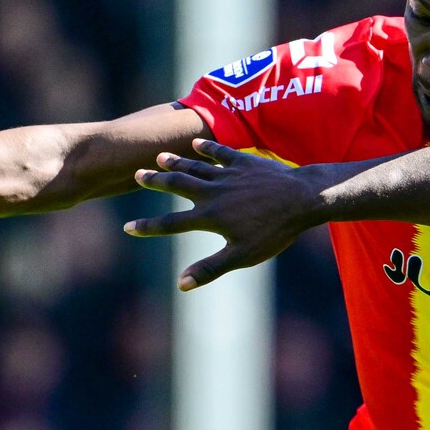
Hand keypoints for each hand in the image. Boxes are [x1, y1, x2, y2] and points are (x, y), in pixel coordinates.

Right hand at [123, 138, 323, 288]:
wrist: (301, 199)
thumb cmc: (274, 232)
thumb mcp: (242, 256)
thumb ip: (210, 269)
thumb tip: (181, 285)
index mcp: (209, 217)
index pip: (170, 224)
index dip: (147, 227)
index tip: (128, 228)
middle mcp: (213, 193)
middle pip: (176, 185)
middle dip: (155, 181)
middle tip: (137, 175)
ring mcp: (227, 174)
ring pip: (194, 166)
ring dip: (175, 162)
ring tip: (158, 158)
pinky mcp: (243, 162)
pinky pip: (220, 152)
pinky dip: (207, 148)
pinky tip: (196, 144)